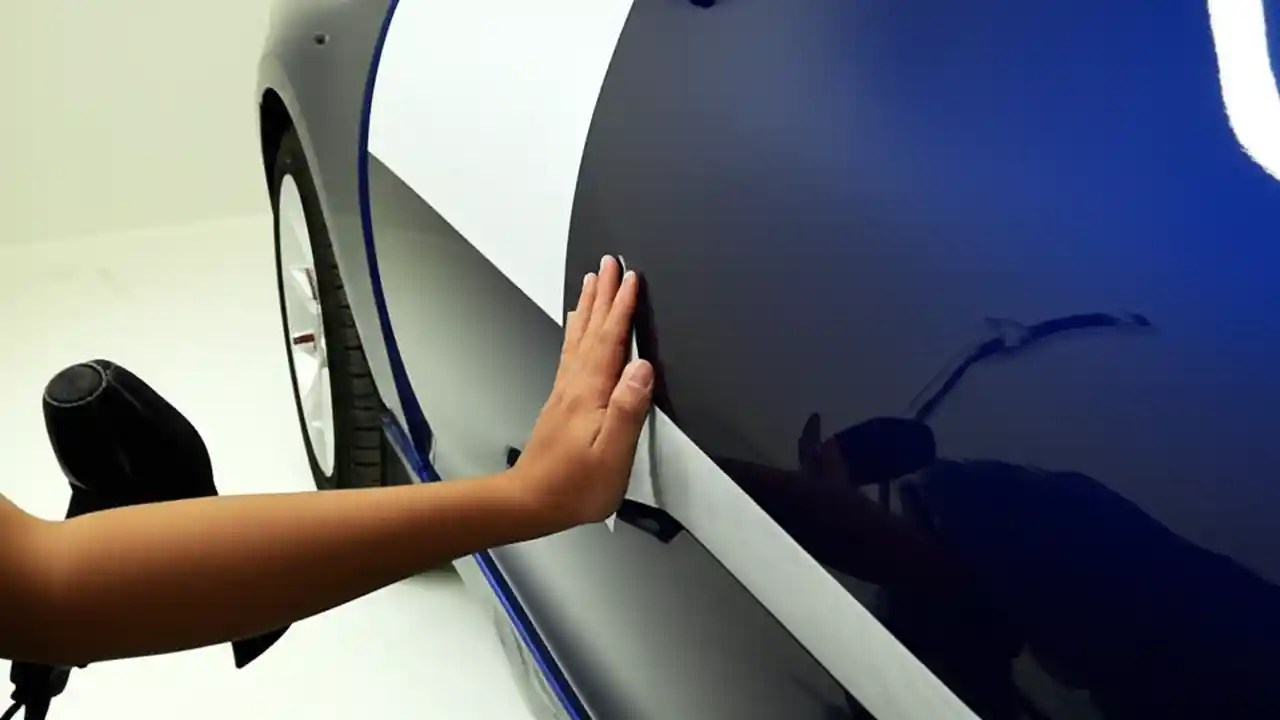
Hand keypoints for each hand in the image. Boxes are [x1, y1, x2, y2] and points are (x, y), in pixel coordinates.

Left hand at [510, 255, 654, 528]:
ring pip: (578, 338)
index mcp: (591, 393)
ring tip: (592, 282)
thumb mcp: (612, 454)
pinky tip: (577, 329)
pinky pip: (571, 354)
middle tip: (608, 263)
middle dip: (603, 295)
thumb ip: (628, 408)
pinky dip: (576, 332)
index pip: (610, 340)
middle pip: (592, 330)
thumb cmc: (575, 486)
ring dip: (588, 307)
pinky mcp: (562, 403)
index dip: (622, 307)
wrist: (531, 501)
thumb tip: (643, 368)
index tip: (631, 277)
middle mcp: (575, 385)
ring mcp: (566, 393)